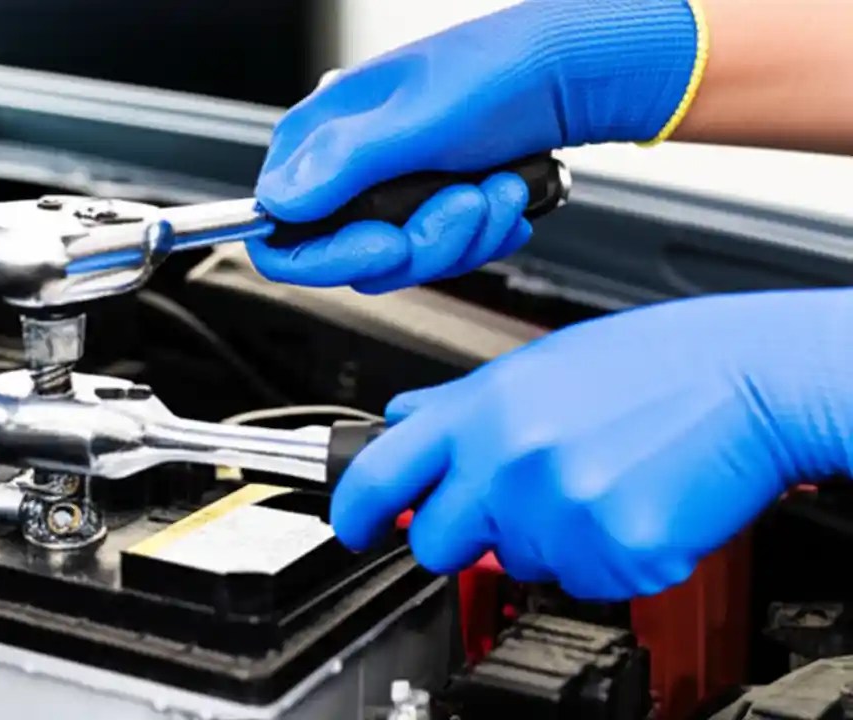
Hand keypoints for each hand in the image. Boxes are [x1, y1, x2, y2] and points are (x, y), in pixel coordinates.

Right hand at [250, 0, 701, 290]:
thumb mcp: (413, 120)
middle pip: (348, 257)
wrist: (566, 74)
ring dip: (459, 237)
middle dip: (420, 242)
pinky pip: (437, 256)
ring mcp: (387, 191)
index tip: (388, 245)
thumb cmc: (493, 74)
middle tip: (463, 204)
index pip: (280, 230)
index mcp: (319, 140)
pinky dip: (479, 238)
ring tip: (494, 190)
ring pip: (400, 263)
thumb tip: (280, 203)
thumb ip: (342, 164)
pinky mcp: (425, 207)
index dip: (329, 256)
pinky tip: (501, 200)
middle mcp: (344, 169)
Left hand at [331, 290, 852, 600]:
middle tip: (513, 501)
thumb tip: (401, 420)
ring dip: (544, 538)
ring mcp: (560, 513)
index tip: (351, 525)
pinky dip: (601, 556)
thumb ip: (460, 404)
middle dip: (462, 534)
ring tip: (595, 481)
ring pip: (515, 563)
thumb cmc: (651, 364)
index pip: (380, 472)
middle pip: (436, 543)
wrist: (748, 380)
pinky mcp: (613, 555)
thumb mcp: (536, 366)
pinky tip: (628, 504)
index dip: (352, 510)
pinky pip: (581, 581)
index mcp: (483, 410)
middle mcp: (509, 462)